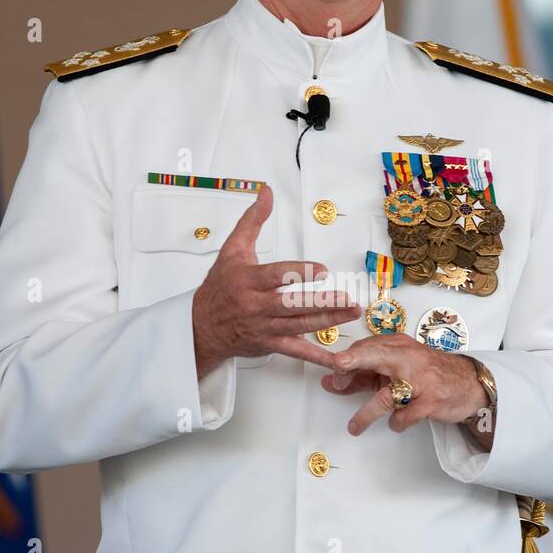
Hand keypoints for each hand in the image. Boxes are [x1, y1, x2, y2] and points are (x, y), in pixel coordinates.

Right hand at [192, 184, 361, 377]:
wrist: (201, 326)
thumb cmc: (219, 287)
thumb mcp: (232, 249)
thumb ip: (252, 220)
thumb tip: (266, 193)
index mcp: (248, 280)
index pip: (276, 277)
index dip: (298, 274)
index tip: (321, 270)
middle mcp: (256, 306)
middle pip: (291, 305)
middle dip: (320, 302)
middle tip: (346, 298)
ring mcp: (264, 327)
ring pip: (299, 325)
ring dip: (328, 320)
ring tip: (351, 312)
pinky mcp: (270, 344)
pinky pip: (296, 352)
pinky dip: (316, 357)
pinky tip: (336, 359)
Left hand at [320, 334, 491, 436]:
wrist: (467, 382)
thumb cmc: (426, 374)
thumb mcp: (393, 370)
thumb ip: (363, 376)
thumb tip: (331, 382)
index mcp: (397, 346)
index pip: (366, 348)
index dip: (347, 360)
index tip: (332, 369)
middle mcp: (408, 358)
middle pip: (377, 357)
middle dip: (355, 361)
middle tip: (337, 370)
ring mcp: (421, 380)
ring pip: (387, 396)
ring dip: (366, 415)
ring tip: (354, 427)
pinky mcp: (432, 401)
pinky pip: (406, 416)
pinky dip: (397, 423)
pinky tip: (395, 422)